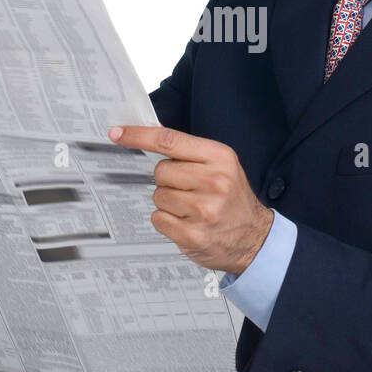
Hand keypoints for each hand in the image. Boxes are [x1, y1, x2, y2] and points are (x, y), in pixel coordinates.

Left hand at [107, 125, 273, 273]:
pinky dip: (167, 221)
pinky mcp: (193, 234)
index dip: (138, 136)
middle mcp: (214, 181)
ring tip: (192, 208)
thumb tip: (150, 136)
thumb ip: (190, 152)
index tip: (117, 133)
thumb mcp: (223, 166)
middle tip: (189, 189)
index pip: (169, 140)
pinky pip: (158, 219)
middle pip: (161, 171)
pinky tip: (188, 222)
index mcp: (220, 157)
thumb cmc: (233, 199)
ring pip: (158, 196)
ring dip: (169, 203)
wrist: (255, 238)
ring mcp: (203, 210)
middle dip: (168, 180)